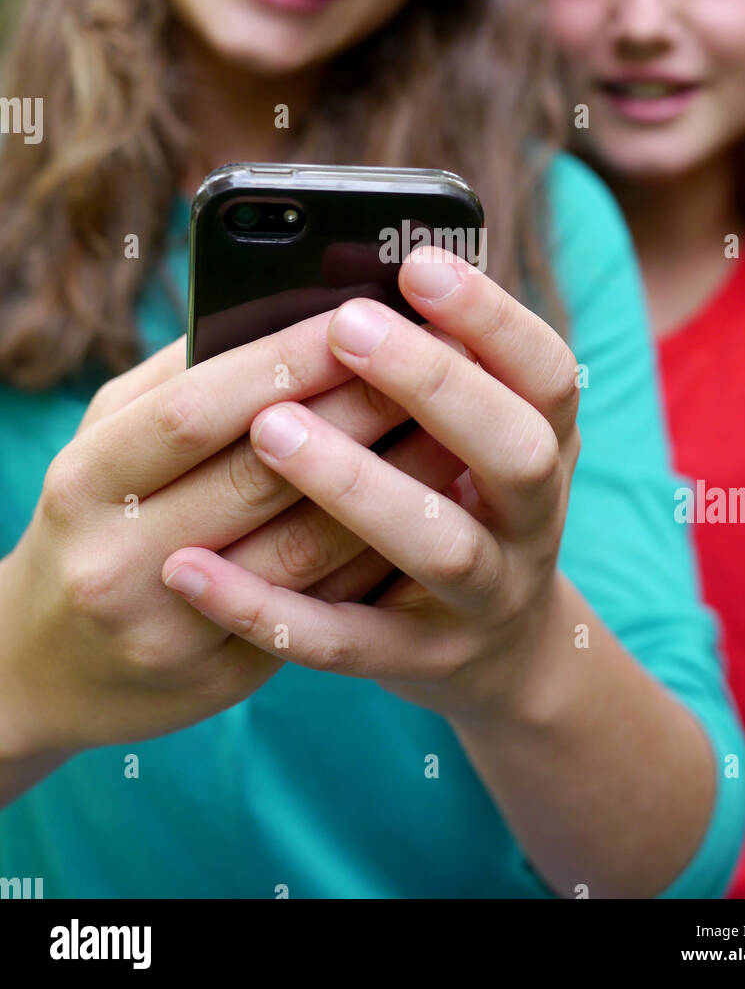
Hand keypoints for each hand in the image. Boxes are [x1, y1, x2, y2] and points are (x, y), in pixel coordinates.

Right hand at [0, 312, 465, 758]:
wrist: (45, 669)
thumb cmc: (89, 519)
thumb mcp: (105, 441)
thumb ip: (181, 379)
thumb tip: (282, 311)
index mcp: (86, 480)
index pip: (200, 410)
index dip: (286, 361)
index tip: (359, 313)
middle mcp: (121, 559)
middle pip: (263, 473)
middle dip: (358, 408)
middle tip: (434, 357)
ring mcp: (173, 630)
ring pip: (307, 547)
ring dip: (392, 482)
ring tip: (454, 427)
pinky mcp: (225, 678)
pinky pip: (321, 608)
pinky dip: (380, 550)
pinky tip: (432, 507)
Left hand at [162, 246, 581, 723]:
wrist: (504, 652)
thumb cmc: (456, 499)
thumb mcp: (467, 437)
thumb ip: (425, 377)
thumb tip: (327, 288)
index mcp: (544, 442)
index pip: (546, 374)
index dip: (494, 319)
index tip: (417, 264)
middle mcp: (533, 519)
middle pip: (515, 453)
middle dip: (435, 386)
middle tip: (348, 326)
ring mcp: (488, 598)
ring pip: (440, 547)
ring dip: (358, 486)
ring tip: (271, 430)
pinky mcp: (424, 663)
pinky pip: (346, 642)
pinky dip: (269, 608)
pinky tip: (191, 568)